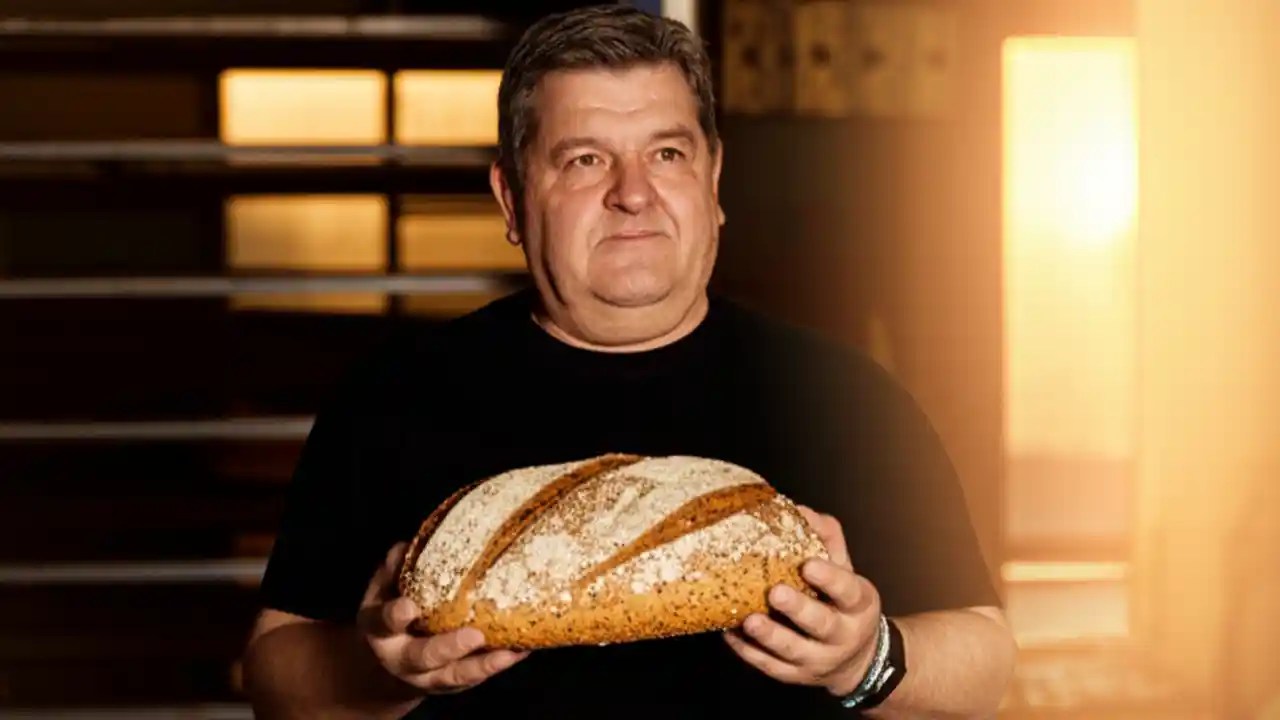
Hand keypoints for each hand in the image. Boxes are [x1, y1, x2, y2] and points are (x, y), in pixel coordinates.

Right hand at [357, 542, 528, 694]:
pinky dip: (499, 664)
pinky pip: (477, 676)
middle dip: (449, 648)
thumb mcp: (384, 591)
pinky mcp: (454, 683)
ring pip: (455, 675)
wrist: (389, 666)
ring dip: (484, 665)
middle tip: (475, 636)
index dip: (396, 616)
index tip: (410, 607)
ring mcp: (429, 676)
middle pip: (423, 658)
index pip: (384, 623)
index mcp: (381, 631)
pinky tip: (521, 649)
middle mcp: (402, 659)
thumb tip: (408, 546)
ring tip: (509, 652)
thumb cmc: (393, 616)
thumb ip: (394, 570)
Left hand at [723, 506, 881, 696]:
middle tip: (775, 592)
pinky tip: (730, 633)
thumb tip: (800, 510)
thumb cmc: (842, 603)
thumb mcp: (845, 570)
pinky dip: (748, 651)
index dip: (830, 579)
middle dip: (798, 609)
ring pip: (793, 651)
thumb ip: (827, 539)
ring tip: (748, 620)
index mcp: (857, 605)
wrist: (856, 658)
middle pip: (821, 624)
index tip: (809, 565)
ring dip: (770, 636)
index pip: (848, 591)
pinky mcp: (794, 675)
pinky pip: (770, 666)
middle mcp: (842, 635)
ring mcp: (817, 660)